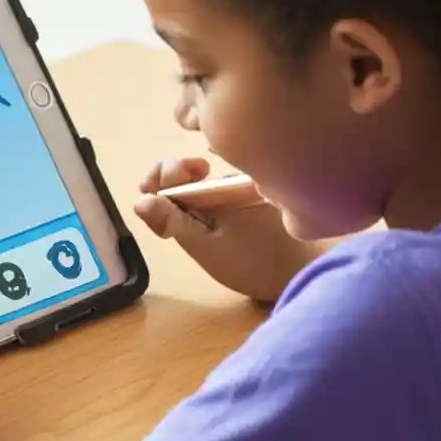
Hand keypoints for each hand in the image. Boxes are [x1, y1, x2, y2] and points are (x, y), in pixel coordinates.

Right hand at [133, 158, 322, 302]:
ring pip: (202, 177)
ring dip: (184, 191)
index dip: (159, 177)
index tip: (149, 192)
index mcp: (221, 183)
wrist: (302, 274)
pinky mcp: (250, 197)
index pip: (179, 166)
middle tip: (163, 204)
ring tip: (179, 215)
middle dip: (169, 181)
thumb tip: (139, 202)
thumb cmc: (254, 262)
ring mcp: (242, 185)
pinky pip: (218, 184)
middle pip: (190, 166)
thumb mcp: (206, 246)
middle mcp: (232, 175)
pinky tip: (200, 203)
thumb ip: (172, 222)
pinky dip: (203, 191)